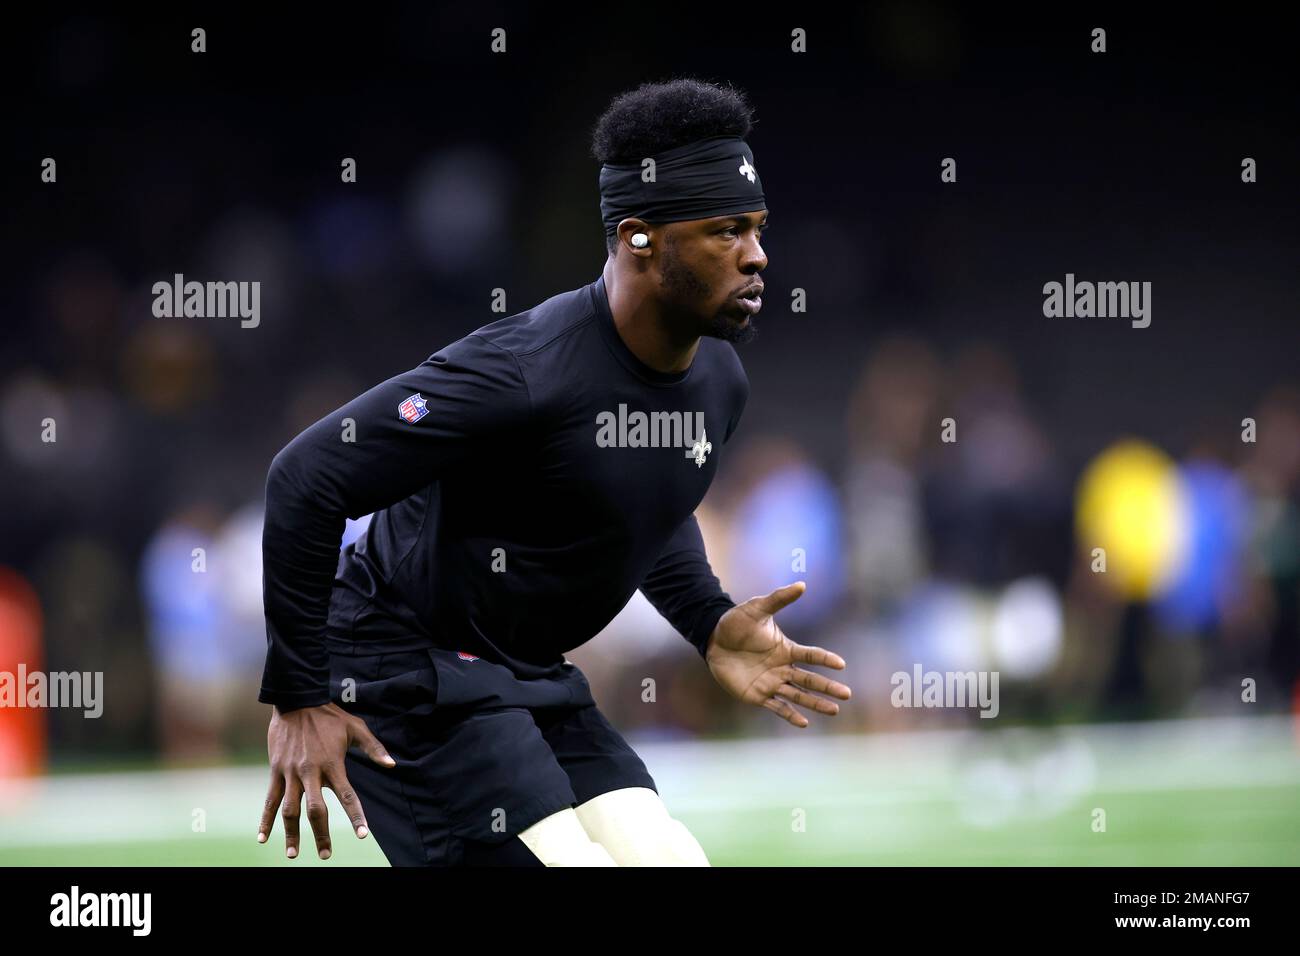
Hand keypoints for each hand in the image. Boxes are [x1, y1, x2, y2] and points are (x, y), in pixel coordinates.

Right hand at [258, 701, 395, 859]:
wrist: (296, 700)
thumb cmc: (329, 715)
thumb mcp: (356, 727)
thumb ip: (374, 747)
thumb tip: (392, 764)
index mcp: (333, 764)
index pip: (348, 796)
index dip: (356, 817)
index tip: (363, 835)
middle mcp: (311, 772)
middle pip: (316, 810)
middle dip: (321, 835)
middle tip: (326, 855)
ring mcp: (291, 773)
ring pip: (290, 810)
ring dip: (292, 834)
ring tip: (294, 855)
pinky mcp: (276, 771)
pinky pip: (270, 800)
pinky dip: (266, 820)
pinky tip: (263, 838)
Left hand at [705, 581, 851, 727]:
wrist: (712, 640)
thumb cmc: (736, 623)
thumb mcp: (757, 608)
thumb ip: (779, 599)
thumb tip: (802, 585)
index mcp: (786, 649)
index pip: (810, 655)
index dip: (825, 659)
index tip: (840, 664)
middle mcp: (783, 668)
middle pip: (810, 679)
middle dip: (828, 688)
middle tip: (846, 695)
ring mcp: (771, 683)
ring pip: (799, 695)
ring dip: (816, 703)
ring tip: (834, 710)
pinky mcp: (758, 695)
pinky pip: (777, 707)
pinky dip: (790, 715)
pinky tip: (803, 722)